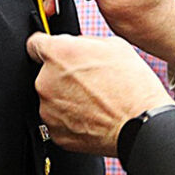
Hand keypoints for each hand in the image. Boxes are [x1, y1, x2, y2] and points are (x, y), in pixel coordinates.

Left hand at [26, 32, 173, 156]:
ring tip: (94, 101)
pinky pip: (59, 121)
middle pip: (45, 74)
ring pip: (52, 99)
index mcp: (58, 54)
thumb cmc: (132, 86)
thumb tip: (76, 45)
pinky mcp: (55, 132)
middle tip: (90, 82)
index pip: (34, 44)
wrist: (140, 122)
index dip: (46, 47)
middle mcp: (46, 81)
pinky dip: (71, 119)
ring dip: (67, 98)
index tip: (53, 52)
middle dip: (63, 76)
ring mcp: (48, 109)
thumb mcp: (114, 45)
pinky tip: (92, 115)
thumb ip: (84, 42)